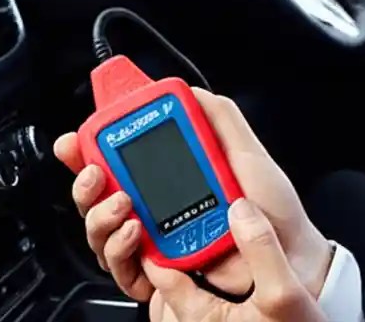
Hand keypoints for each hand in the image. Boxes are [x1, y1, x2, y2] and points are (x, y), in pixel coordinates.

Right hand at [52, 88, 333, 306]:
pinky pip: (120, 266)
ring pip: (99, 229)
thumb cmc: (272, 211)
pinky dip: (120, 249)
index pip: (115, 160)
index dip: (87, 149)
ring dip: (100, 215)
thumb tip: (189, 90)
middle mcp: (153, 207)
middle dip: (84, 183)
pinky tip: (137, 234)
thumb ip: (219, 119)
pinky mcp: (157, 275)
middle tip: (96, 173)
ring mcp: (152, 242)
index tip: (77, 139)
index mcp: (168, 176)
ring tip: (124, 204)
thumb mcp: (247, 153)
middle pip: (95, 196)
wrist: (288, 257)